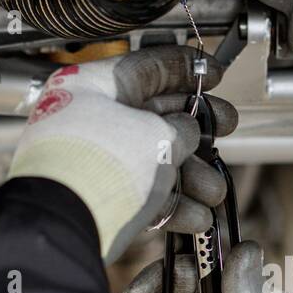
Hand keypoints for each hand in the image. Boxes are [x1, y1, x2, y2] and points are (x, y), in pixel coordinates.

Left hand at [8, 45, 236, 262]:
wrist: (65, 225)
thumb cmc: (104, 167)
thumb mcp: (159, 135)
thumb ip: (183, 127)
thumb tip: (189, 131)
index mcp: (95, 86)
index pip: (148, 66)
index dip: (187, 69)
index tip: (214, 75)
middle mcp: (90, 119)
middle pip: (156, 115)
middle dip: (199, 129)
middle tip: (226, 128)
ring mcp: (94, 158)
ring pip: (154, 160)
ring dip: (192, 176)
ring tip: (215, 191)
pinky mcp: (100, 195)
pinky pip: (143, 192)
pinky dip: (172, 205)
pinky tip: (198, 217)